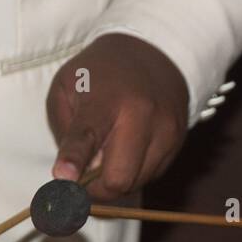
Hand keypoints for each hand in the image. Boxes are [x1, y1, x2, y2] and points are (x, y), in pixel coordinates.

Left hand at [46, 33, 188, 200]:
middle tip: (85, 176)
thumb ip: (65, 131)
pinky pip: (152, 175)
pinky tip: (128, 149)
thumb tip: (75, 174)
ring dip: (117, 179)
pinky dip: (135, 171)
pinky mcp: (178, 142)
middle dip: (97, 188)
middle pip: (119, 178)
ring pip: (136, 183)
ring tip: (109, 154)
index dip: (73, 161)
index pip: (87, 136)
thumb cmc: (99, 75)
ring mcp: (165, 131)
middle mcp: (140, 116)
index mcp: (105, 99)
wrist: (153, 54)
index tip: (63, 179)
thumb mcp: (66, 87)